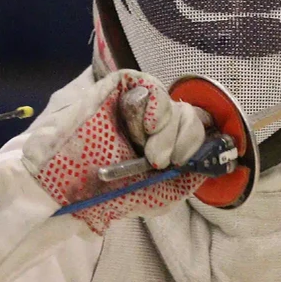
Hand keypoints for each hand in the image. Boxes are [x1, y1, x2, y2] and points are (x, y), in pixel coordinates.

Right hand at [21, 69, 205, 233]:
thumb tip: (211, 159)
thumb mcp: (161, 196)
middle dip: (185, 140)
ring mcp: (136, 104)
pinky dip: (156, 105)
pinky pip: (148, 85)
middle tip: (163, 162)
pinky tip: (147, 127)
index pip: (195, 131)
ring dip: (168, 130)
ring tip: (148, 152)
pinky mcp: (117, 88)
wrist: (69, 187)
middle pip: (189, 115)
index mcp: (163, 145)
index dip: (198, 143)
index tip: (186, 164)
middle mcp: (152, 123)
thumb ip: (188, 178)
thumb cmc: (108, 195)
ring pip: (172, 102)